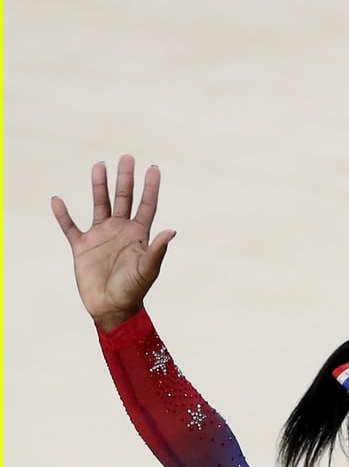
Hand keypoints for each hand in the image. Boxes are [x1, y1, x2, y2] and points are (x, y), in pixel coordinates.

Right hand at [52, 154, 175, 330]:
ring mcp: (101, 237)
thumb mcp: (147, 270)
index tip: (153, 168)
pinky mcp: (82, 247)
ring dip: (99, 186)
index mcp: (138, 235)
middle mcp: (120, 231)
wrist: (111, 309)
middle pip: (123, 198)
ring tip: (99, 165)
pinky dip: (62, 215)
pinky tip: (57, 200)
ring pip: (99, 204)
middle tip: (127, 157)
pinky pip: (70, 226)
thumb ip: (157, 250)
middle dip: (125, 178)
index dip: (150, 188)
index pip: (146, 206)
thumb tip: (172, 231)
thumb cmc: (133, 291)